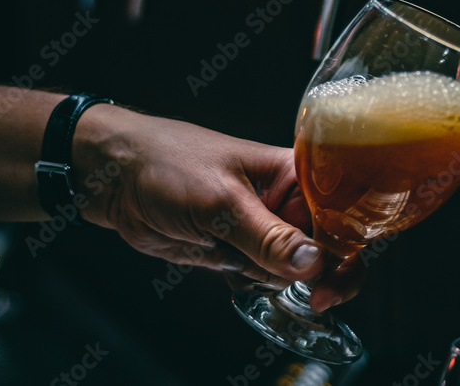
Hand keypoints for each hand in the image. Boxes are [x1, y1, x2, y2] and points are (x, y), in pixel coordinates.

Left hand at [72, 103, 362, 311]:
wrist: (113, 176)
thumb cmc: (168, 163)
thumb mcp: (221, 200)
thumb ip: (268, 236)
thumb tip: (314, 264)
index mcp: (296, 174)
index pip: (342, 214)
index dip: (346, 250)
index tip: (331, 282)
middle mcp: (286, 201)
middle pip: (325, 248)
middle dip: (317, 275)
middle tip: (310, 297)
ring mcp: (262, 227)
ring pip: (293, 268)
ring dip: (273, 277)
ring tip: (236, 257)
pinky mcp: (239, 248)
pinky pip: (262, 276)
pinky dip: (252, 282)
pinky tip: (227, 265)